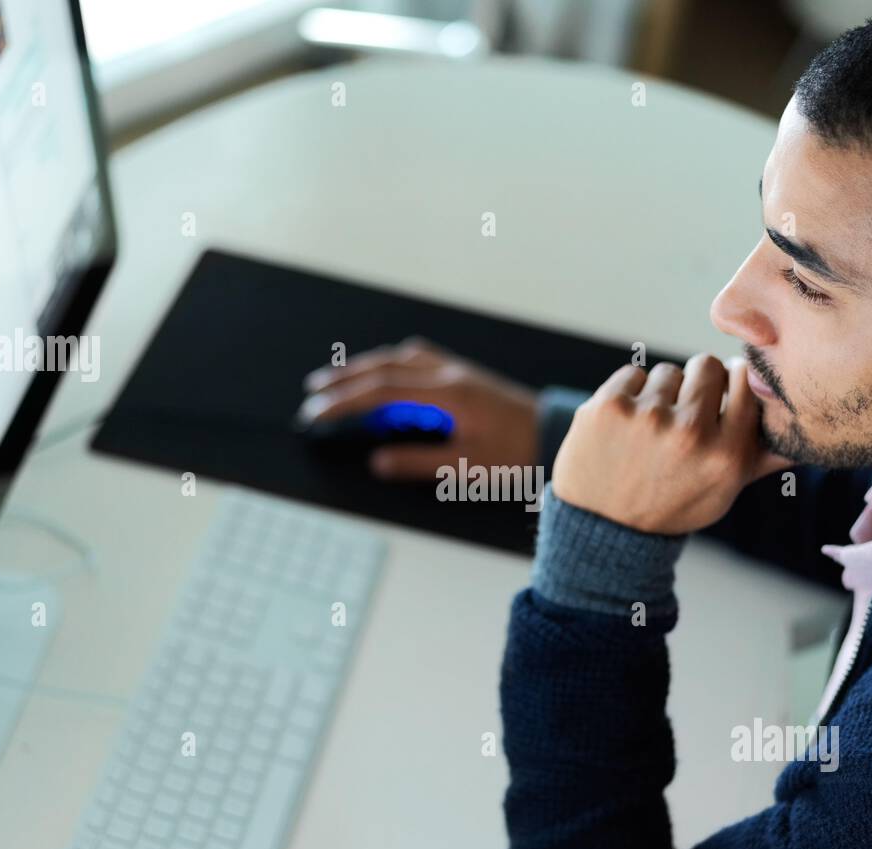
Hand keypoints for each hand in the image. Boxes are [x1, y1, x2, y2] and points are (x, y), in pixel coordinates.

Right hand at [298, 336, 538, 478]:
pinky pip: (418, 359)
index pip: (382, 392)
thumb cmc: (517, 455)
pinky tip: (384, 376)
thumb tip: (377, 461)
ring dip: (366, 367)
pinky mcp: (465, 376)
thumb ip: (419, 463)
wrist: (557, 436)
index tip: (317, 413)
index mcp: (447, 394)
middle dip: (345, 380)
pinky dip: (391, 365)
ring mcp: (458, 371)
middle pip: (385, 367)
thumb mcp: (466, 467)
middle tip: (313, 392)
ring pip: (400, 358)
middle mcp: (449, 374)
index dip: (345, 402)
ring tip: (339, 381)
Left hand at [551, 354, 791, 534]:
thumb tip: (810, 434)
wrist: (605, 529)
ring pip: (668, 371)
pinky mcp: (608, 407)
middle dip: (697, 386)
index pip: (746, 380)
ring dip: (662, 394)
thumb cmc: (672, 505)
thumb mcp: (725, 490)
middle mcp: (690, 433)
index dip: (734, 382)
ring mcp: (646, 417)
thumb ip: (765, 456)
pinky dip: (630, 394)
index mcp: (727, 454)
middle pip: (707, 365)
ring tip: (651, 431)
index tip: (722, 393)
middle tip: (682, 416)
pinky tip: (625, 427)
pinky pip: (632, 374)